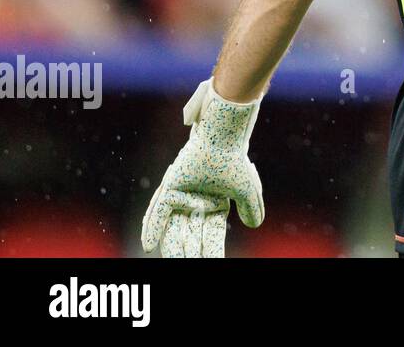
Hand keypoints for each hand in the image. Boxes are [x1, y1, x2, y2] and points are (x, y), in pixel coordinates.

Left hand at [141, 79, 264, 257]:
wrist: (224, 137)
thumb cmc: (235, 160)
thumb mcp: (247, 188)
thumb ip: (251, 206)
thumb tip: (255, 225)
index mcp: (214, 205)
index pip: (211, 235)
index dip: (212, 251)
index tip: (215, 263)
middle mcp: (195, 203)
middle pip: (190, 236)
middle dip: (190, 253)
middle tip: (191, 265)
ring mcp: (181, 195)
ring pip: (174, 228)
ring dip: (173, 247)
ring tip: (175, 261)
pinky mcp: (170, 187)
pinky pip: (159, 212)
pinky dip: (153, 228)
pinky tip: (149, 246)